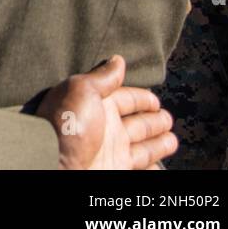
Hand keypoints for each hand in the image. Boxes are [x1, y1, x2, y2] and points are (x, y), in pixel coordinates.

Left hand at [36, 55, 175, 169]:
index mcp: (97, 105)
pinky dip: (153, 169)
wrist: (55, 162)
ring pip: (143, 147)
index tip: (156, 100)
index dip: (142, 99)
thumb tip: (118, 59)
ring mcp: (113, 151)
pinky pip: (141, 169)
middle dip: (153, 120)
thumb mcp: (82, 90)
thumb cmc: (67, 124)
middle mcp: (106, 128)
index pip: (126, 98)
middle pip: (137, 123)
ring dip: (157, 144)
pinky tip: (159, 168)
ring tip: (172, 141)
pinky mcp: (118, 170)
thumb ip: (103, 77)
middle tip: (167, 118)